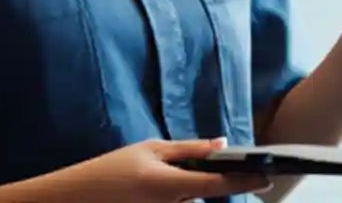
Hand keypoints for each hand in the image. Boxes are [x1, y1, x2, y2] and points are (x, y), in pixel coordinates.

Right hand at [77, 137, 271, 201]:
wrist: (73, 199)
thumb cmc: (110, 171)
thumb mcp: (150, 150)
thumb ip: (188, 149)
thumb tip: (222, 143)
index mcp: (167, 185)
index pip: (218, 185)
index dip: (246, 181)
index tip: (267, 178)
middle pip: (206, 196)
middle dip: (210, 183)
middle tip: (193, 165)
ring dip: (188, 190)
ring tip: (156, 178)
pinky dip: (177, 197)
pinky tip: (153, 188)